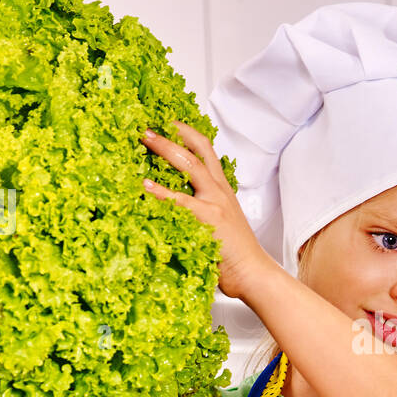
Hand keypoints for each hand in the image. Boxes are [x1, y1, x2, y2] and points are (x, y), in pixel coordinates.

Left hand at [140, 121, 269, 300]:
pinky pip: (180, 200)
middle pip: (196, 150)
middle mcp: (219, 190)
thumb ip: (199, 210)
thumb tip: (170, 206)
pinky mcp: (209, 218)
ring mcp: (215, 202)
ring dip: (165, 149)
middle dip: (171, 135)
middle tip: (148, 127)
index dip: (186, 133)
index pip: (206, 150)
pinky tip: (145, 186)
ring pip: (189, 165)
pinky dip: (161, 192)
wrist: (253, 273)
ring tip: (144, 140)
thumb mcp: (218, 224)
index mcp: (221, 189)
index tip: (167, 122)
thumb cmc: (233, 254)